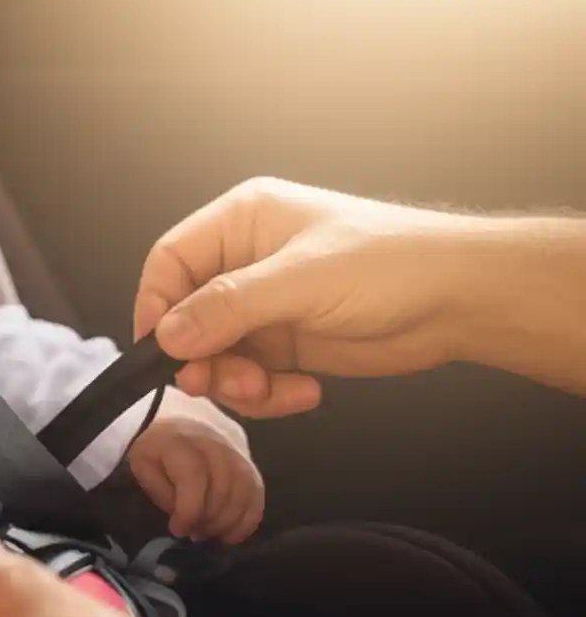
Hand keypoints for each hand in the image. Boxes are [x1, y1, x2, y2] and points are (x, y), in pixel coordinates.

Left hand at [128, 415, 263, 542]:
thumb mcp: (144, 465)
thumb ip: (161, 492)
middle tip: (194, 533)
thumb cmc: (161, 450)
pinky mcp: (251, 468)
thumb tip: (183, 520)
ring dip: (227, 524)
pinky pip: (257, 498)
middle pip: (222, 490)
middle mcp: (215, 445)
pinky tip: (230, 535)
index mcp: (180, 443)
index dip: (188, 510)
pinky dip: (246, 522)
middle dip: (207, 520)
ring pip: (243, 495)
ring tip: (209, 534)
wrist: (189, 422)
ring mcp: (238, 455)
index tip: (178, 529)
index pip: (194, 477)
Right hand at [134, 177, 488, 417]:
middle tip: (220, 384)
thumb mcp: (301, 281)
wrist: (460, 302)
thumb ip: (228, 308)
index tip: (160, 351)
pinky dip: (267, 394)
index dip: (156, 306)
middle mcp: (245, 261)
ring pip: (215, 354)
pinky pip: (250, 377)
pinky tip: (304, 392)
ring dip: (235, 383)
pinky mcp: (286, 343)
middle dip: (202, 356)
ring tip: (269, 391)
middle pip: (186, 316)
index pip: (170, 261)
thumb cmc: (388, 266)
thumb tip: (165, 336)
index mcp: (241, 221)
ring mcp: (265, 305)